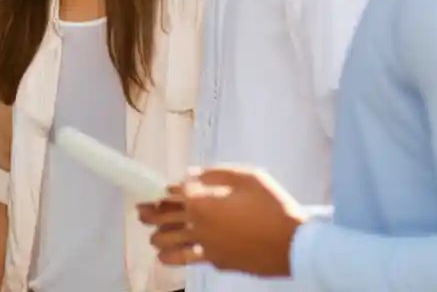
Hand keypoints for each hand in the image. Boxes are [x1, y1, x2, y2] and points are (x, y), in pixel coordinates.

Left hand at [137, 167, 304, 277]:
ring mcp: (206, 246)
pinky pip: (188, 260)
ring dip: (157, 237)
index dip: (158, 193)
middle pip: (162, 219)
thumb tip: (190, 174)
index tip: (152, 192)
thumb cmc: (274, 207)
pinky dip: (173, 258)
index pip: (169, 195)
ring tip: (152, 236)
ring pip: (168, 243)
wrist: (295, 244)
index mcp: (202, 201)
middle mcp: (198, 225)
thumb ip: (214, 174)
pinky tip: (165, 256)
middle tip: (141, 212)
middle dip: (148, 214)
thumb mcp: (247, 177)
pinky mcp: (217, 262)